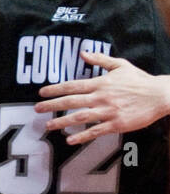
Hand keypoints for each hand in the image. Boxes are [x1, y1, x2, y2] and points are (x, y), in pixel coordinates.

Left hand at [36, 51, 169, 141]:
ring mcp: (108, 111)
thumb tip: (83, 53)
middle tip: (37, 109)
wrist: (160, 95)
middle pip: (71, 101)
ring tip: (48, 126)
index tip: (41, 93)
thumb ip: (100, 60)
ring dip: (62, 122)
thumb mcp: (120, 65)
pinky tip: (70, 140)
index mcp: (100, 83)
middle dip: (52, 105)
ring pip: (80, 117)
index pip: (73, 86)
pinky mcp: (117, 124)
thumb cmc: (140, 80)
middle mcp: (101, 97)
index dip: (56, 89)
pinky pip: (96, 131)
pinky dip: (82, 136)